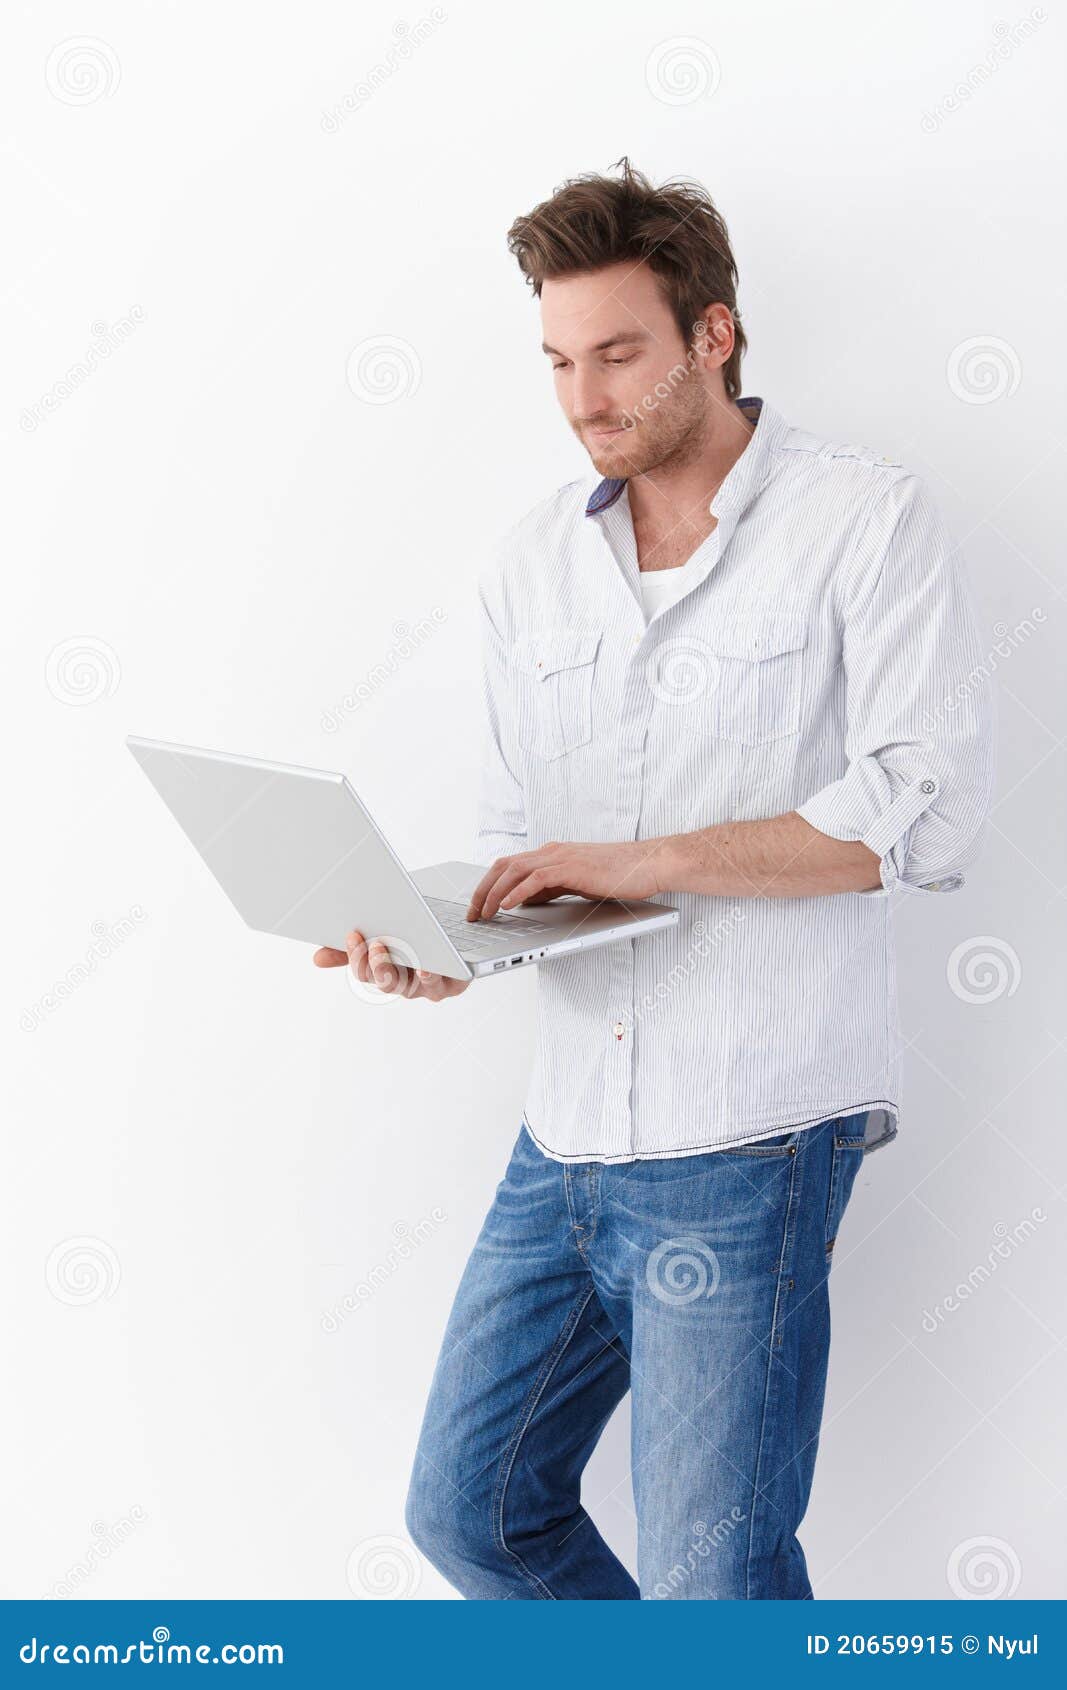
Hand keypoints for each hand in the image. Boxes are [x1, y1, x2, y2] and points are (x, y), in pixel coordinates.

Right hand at [312, 930, 470, 1001]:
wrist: (464, 942)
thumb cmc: (422, 941)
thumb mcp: (386, 939)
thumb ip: (354, 950)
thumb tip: (317, 958)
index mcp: (387, 973)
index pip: (365, 972)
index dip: (356, 956)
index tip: (352, 934)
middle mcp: (407, 985)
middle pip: (385, 981)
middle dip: (376, 963)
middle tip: (373, 943)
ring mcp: (430, 987)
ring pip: (410, 986)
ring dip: (403, 970)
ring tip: (396, 954)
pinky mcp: (454, 984)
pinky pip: (441, 985)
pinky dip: (431, 977)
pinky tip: (424, 966)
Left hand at [467, 840, 666, 921]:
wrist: (648, 864)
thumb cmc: (619, 875)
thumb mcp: (576, 883)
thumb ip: (549, 888)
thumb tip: (522, 901)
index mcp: (551, 855)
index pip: (509, 866)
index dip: (488, 885)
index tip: (477, 906)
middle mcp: (551, 852)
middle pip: (503, 866)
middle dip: (482, 890)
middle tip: (471, 913)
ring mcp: (561, 857)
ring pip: (514, 870)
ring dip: (494, 893)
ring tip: (483, 913)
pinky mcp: (573, 867)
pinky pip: (536, 878)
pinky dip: (518, 892)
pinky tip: (508, 905)